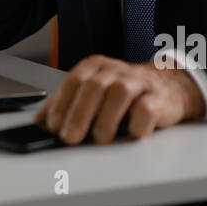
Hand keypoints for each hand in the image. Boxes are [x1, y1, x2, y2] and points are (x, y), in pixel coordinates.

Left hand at [33, 55, 206, 144]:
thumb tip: (39, 122)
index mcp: (95, 67)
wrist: (167, 86)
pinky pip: (147, 108)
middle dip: (79, 114)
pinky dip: (137, 124)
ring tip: (100, 139)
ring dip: (106, 120)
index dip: (62, 104)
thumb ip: (66, 104)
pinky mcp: (158, 98)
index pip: (73, 81)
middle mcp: (115, 70)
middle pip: (93, 87)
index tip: (54, 126)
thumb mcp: (92, 92)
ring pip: (119, 93)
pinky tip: (131, 133)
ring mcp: (138, 82)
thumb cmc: (124, 93)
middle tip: (71, 137)